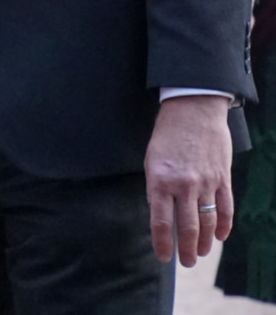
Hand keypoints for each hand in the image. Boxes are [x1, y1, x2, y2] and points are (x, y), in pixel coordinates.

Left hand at [146, 94, 234, 263]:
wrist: (193, 112)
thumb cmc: (166, 136)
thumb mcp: (151, 161)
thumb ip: (157, 188)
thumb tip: (161, 214)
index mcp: (160, 181)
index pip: (161, 221)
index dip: (162, 243)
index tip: (164, 258)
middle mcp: (184, 185)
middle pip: (187, 227)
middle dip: (186, 249)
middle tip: (186, 263)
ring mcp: (206, 183)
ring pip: (207, 221)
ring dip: (204, 241)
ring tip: (200, 253)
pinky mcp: (223, 178)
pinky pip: (225, 207)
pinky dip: (224, 225)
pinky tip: (220, 236)